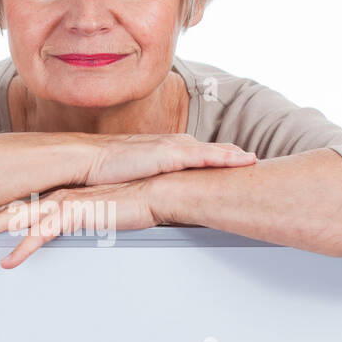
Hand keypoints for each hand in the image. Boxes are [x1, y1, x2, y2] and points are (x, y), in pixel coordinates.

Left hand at [0, 179, 158, 267]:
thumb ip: (82, 212)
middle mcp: (56, 191)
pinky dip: (23, 249)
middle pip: (5, 202)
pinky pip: (42, 235)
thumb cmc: (139, 196)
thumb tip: (71, 221)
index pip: (16, 196)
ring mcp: (64, 202)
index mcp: (59, 188)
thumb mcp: (101, 206)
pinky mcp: (76, 214)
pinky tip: (8, 261)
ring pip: (14, 215)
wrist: (162, 188)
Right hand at [84, 133, 254, 185]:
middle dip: (230, 153)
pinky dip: (225, 158)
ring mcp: (172, 148)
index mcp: (162, 149)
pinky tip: (242, 161)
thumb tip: (146, 196)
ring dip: (233, 155)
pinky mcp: (171, 154)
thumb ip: (142, 182)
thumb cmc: (103, 169)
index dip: (215, 156)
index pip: (195, 152)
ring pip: (212, 151)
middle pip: (208, 148)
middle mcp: (171, 145)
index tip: (231, 161)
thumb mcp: (129, 177)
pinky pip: (206, 156)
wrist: (88, 159)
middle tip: (251, 160)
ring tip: (253, 161)